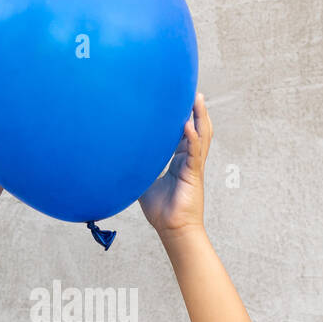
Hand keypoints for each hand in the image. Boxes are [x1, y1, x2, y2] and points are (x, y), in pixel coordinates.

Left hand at [138, 92, 211, 236]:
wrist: (172, 229)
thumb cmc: (161, 211)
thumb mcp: (145, 184)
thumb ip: (139, 170)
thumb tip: (121, 161)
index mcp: (181, 162)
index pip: (185, 134)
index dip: (185, 117)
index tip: (181, 101)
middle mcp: (190, 161)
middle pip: (197, 129)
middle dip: (197, 111)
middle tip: (194, 92)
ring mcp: (193, 167)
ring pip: (201, 136)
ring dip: (200, 117)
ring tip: (198, 99)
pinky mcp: (193, 175)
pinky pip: (195, 153)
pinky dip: (192, 138)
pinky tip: (189, 125)